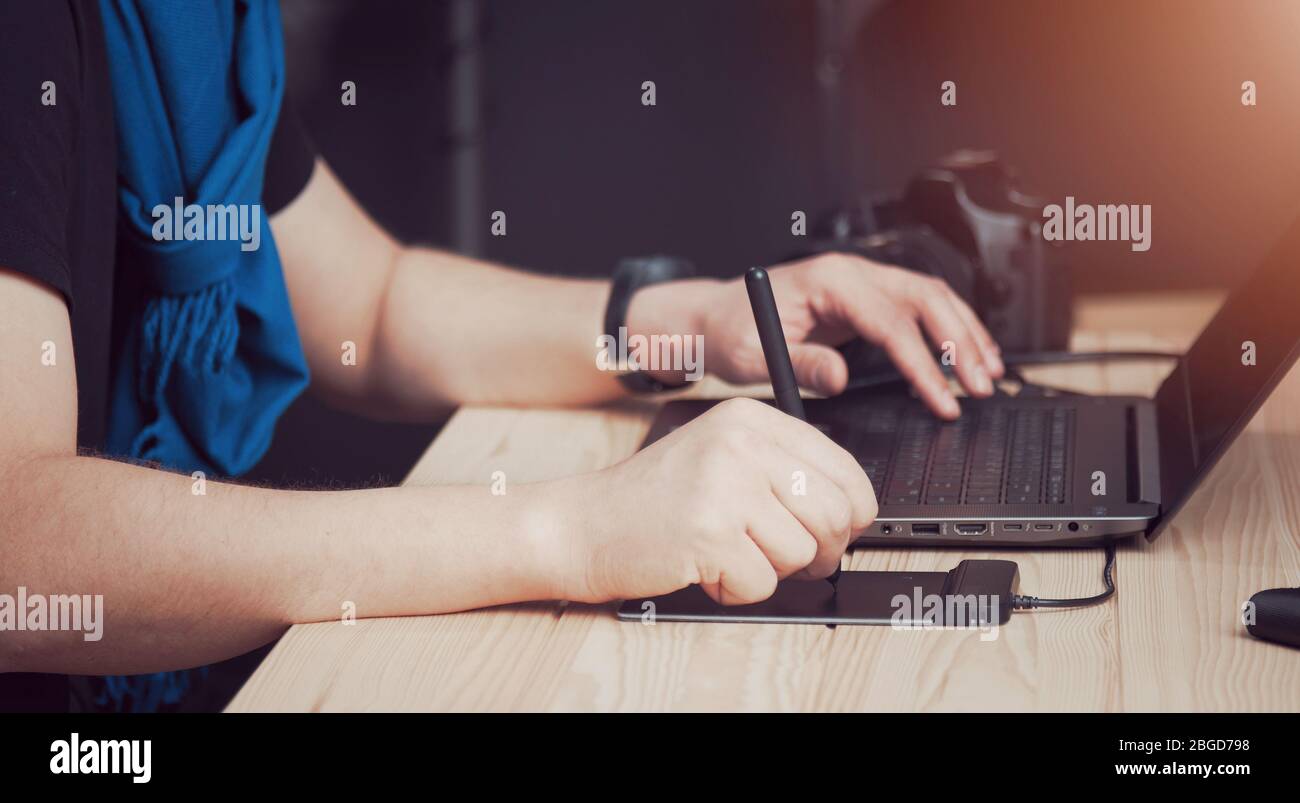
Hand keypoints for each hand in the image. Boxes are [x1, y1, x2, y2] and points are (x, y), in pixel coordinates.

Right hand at [548, 397, 876, 603]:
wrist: (582, 524)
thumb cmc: (653, 499)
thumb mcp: (722, 457)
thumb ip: (784, 469)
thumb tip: (853, 511)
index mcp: (751, 419)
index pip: (846, 471)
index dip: (851, 515)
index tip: (832, 531)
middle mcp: (741, 444)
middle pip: (834, 515)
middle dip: (819, 551)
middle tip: (783, 557)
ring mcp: (725, 486)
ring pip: (802, 553)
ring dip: (769, 570)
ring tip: (727, 553)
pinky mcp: (709, 533)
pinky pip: (762, 584)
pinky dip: (737, 590)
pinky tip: (706, 568)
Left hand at [631, 253, 1004, 418]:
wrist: (715, 316)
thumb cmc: (731, 332)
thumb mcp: (754, 356)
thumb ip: (799, 363)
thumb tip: (840, 378)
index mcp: (828, 281)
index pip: (890, 321)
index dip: (922, 364)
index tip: (941, 400)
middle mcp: (851, 273)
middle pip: (924, 299)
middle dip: (959, 343)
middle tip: (981, 387)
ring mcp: (862, 281)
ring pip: (930, 298)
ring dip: (963, 334)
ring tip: (988, 374)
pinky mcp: (865, 298)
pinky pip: (917, 308)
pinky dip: (947, 330)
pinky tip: (966, 356)